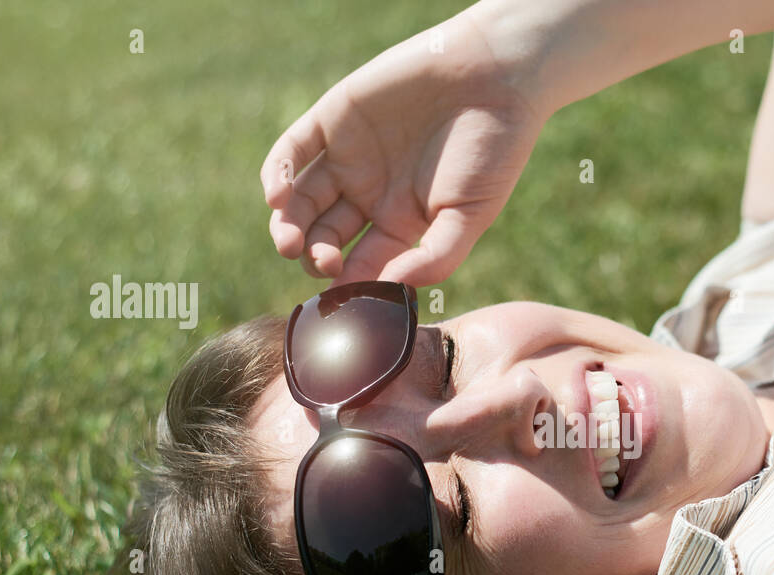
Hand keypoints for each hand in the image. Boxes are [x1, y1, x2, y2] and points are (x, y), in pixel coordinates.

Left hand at [260, 9, 547, 285]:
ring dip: (288, 226)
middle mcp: (370, 193)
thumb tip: (391, 289)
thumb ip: (434, 258)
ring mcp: (349, 157)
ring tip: (290, 243)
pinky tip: (279, 197)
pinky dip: (279, 175)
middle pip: (325, 237)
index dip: (348, 284)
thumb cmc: (493, 151)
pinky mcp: (333, 118)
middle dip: (315, 257)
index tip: (343, 299)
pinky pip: (294, 151)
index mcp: (401, 223)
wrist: (494, 77)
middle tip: (320, 266)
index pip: (362, 264)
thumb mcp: (470, 216)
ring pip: (302, 201)